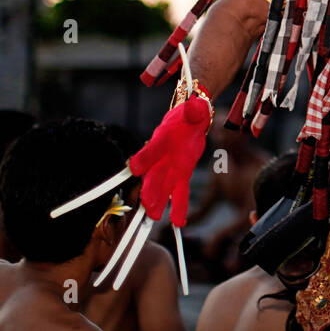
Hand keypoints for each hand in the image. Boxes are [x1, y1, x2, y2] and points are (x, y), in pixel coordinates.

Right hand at [130, 94, 211, 225]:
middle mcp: (163, 156)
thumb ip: (194, 111)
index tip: (134, 168)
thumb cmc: (189, 114)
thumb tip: (195, 107)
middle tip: (146, 203)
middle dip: (149, 189)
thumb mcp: (194, 110)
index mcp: (162, 139)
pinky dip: (180, 207)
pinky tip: (179, 223)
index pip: (151, 149)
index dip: (143, 158)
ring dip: (159, 203)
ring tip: (155, 218)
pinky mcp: (182, 174)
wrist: (191, 120)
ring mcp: (170, 167)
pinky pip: (181, 192)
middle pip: (153, 175)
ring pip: (162, 188)